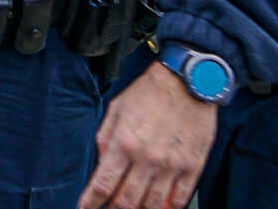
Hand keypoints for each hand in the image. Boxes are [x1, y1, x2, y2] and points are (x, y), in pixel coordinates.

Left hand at [79, 63, 216, 208]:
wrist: (187, 81)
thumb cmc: (150, 92)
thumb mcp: (116, 109)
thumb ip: (106, 139)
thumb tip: (101, 164)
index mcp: (125, 142)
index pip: (103, 184)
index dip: (91, 202)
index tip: (85, 208)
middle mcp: (148, 158)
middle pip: (127, 202)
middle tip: (109, 208)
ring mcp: (172, 165)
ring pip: (153, 205)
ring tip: (132, 208)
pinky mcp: (192, 167)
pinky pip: (180, 199)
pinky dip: (167, 208)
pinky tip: (159, 207)